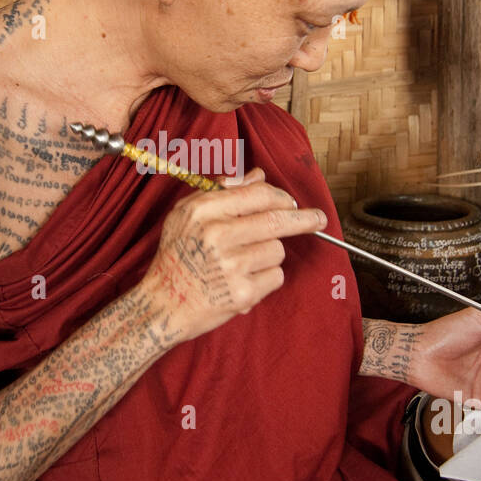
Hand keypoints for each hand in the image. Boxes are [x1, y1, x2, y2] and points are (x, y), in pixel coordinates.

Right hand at [140, 168, 326, 344]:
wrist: (162, 305)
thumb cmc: (176, 256)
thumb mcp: (186, 216)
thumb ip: (222, 192)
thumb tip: (258, 175)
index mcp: (203, 211)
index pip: (258, 194)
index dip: (282, 197)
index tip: (294, 203)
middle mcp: (217, 235)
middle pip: (277, 220)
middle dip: (304, 219)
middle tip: (318, 219)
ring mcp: (231, 266)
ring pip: (277, 250)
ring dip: (269, 255)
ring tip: (243, 264)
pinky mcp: (243, 293)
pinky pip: (275, 276)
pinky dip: (266, 279)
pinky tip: (244, 281)